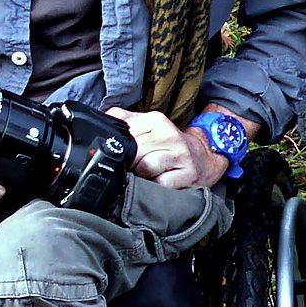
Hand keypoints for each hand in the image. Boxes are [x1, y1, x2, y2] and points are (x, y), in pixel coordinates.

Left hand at [105, 107, 227, 189]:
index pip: (125, 132)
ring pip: (145, 167)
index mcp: (156, 120)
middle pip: (133, 151)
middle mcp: (169, 135)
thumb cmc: (169, 145)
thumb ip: (123, 120)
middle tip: (131, 167)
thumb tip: (102, 119)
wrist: (203, 158)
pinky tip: (156, 183)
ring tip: (144, 175)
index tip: (120, 153)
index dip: (118, 147)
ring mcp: (180, 155)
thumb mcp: (148, 126)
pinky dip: (154, 187)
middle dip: (128, 162)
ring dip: (140, 175)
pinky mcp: (188, 174)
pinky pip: (160, 183)